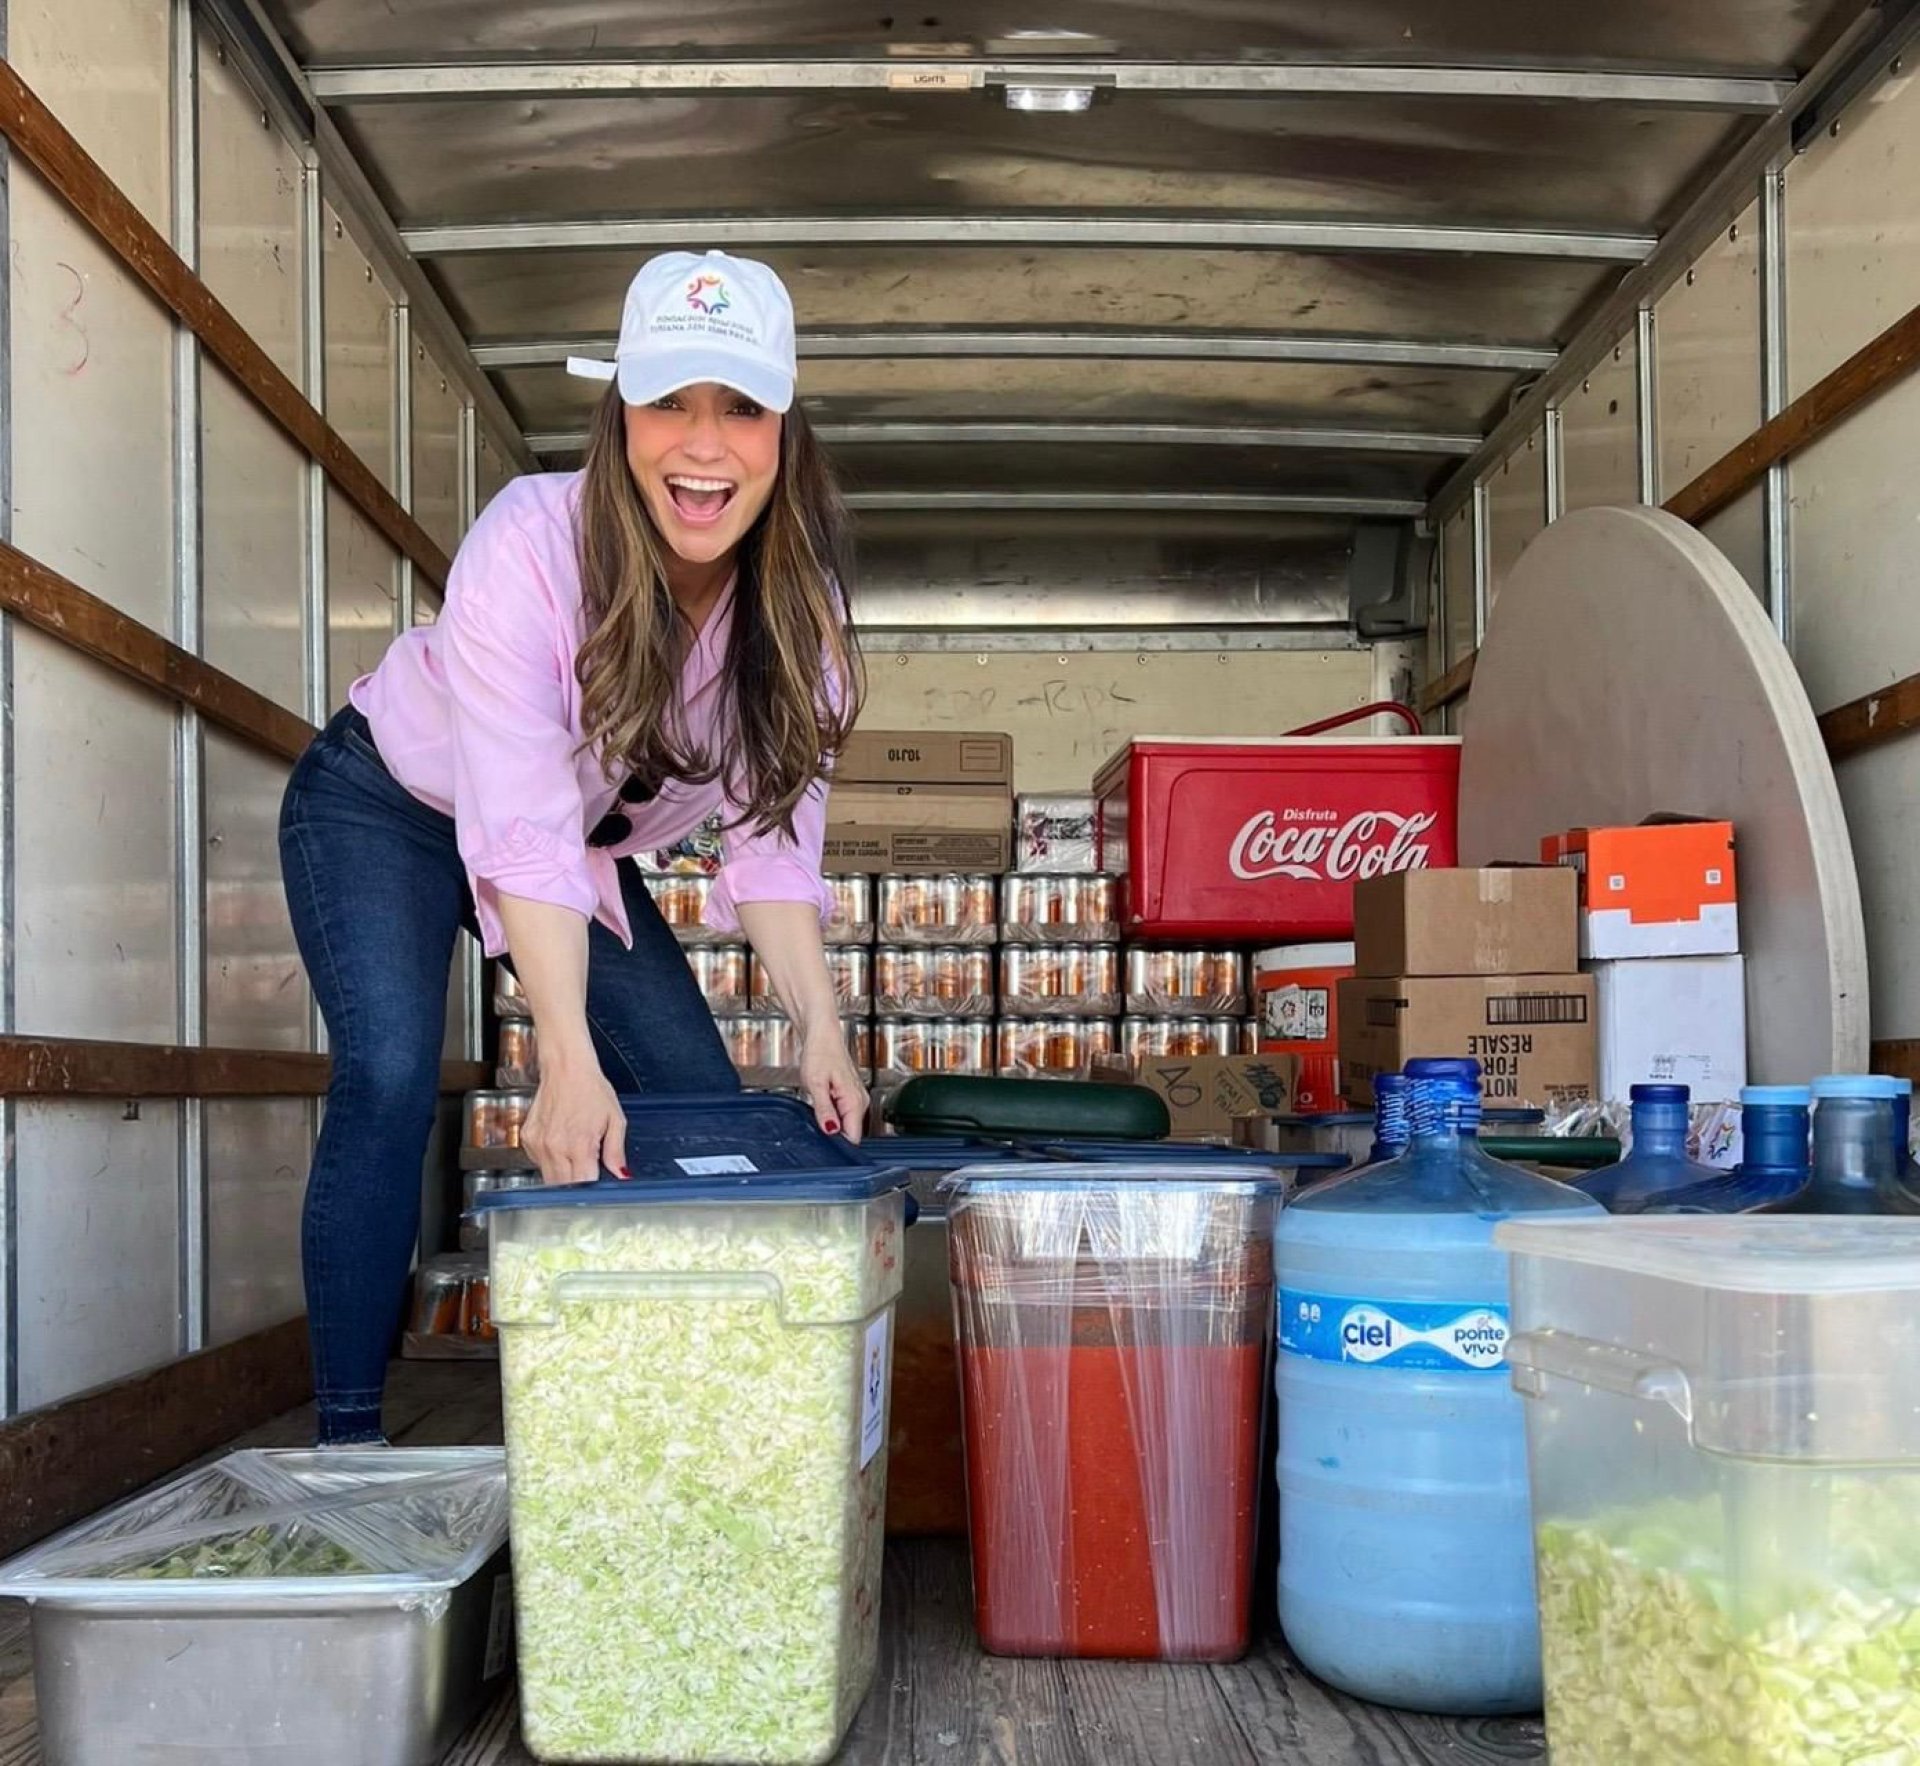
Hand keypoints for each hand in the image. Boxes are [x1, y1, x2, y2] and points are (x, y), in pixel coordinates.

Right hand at [523, 1050, 628, 1184]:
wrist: (565, 1068)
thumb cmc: (591, 1089)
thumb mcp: (615, 1119)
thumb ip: (616, 1152)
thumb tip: (621, 1175)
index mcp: (579, 1145)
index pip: (583, 1186)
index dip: (592, 1187)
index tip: (598, 1181)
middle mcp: (555, 1148)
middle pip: (563, 1188)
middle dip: (577, 1184)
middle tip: (587, 1166)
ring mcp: (538, 1145)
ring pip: (548, 1178)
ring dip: (563, 1174)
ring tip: (574, 1149)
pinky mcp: (528, 1140)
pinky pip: (538, 1163)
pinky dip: (550, 1160)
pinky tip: (561, 1143)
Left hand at [800, 1026, 867, 1144]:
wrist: (822, 1035)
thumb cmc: (820, 1052)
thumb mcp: (816, 1084)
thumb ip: (824, 1110)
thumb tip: (830, 1130)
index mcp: (854, 1100)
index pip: (853, 1136)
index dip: (837, 1143)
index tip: (823, 1143)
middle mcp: (860, 1101)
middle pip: (849, 1132)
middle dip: (832, 1132)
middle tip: (815, 1117)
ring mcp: (856, 1098)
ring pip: (845, 1123)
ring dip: (830, 1121)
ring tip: (818, 1103)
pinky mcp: (850, 1095)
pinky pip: (843, 1113)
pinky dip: (831, 1112)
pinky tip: (822, 1100)